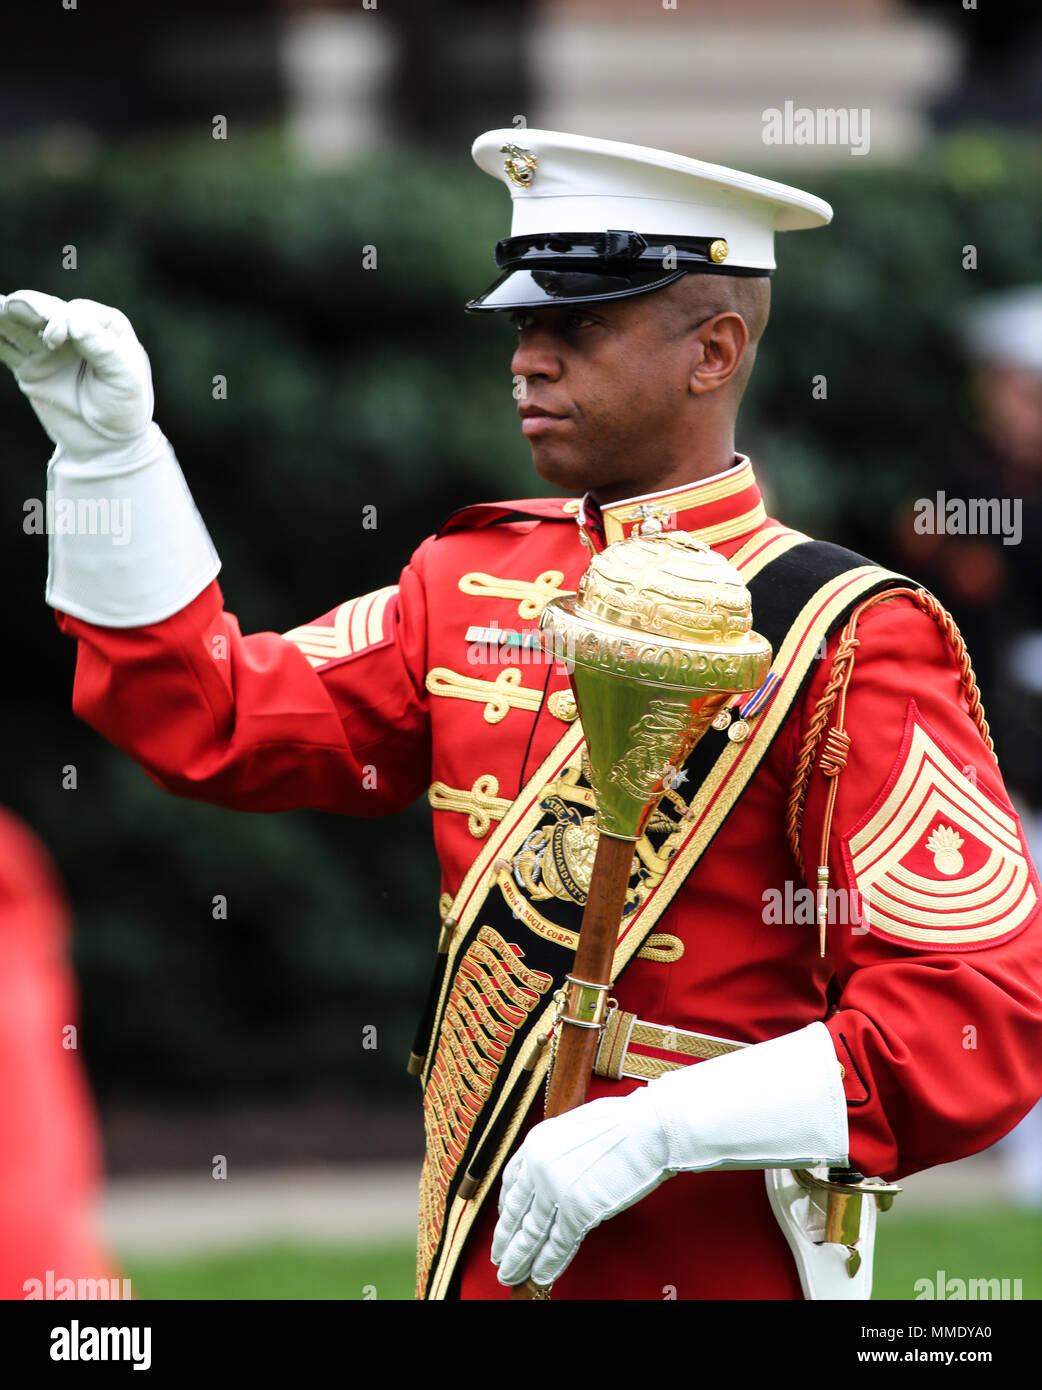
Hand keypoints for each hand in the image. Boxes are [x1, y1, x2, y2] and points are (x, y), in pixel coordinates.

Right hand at [0, 290, 153, 462]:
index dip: (59, 320)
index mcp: (104, 325)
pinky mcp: (29, 367)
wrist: (108, 444)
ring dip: (4, 314)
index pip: (74, 313)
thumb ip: (100, 346)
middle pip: (44, 311)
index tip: (53, 341)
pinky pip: (6, 348)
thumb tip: (72, 319)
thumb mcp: (123, 376)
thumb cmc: (125, 406)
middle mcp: (75, 331)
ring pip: (21, 325)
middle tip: (11, 306)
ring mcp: (48, 348)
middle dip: (27, 307)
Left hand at [491, 1022, 847, 1288]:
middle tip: (500, 1259)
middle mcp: (539, 1165)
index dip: (506, 1208)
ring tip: (513, 1276)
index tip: (505, 1222)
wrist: (651, 1127)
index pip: (512, 1182)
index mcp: (538, 1142)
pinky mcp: (577, 1210)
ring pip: (531, 1234)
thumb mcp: (579, 1129)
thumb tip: (560, 1170)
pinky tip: (542, 1276)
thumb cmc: (626, 1124)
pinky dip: (549, 1264)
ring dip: (521, 1258)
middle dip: (506, 1240)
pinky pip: (558, 1244)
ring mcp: (556, 1188)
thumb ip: (562, 1152)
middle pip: (516, 1212)